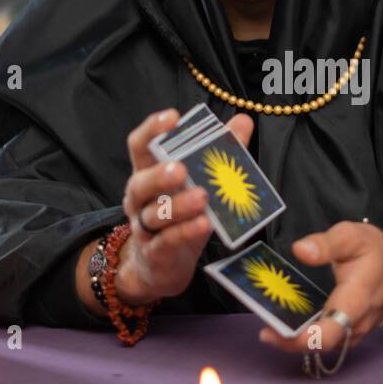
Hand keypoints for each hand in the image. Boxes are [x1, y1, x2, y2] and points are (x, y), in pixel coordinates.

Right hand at [116, 107, 253, 306]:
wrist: (161, 265)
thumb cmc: (181, 215)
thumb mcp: (199, 183)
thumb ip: (218, 152)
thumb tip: (243, 121)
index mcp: (147, 173)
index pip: (140, 146)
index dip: (152, 130)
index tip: (172, 118)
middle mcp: (139, 199)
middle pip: (139, 183)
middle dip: (159, 175)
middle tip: (180, 168)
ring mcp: (144, 227)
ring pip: (154, 215)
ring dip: (177, 205)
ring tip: (201, 197)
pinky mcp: (155, 252)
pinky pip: (167, 241)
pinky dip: (185, 232)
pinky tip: (203, 224)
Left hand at [258, 221, 382, 354]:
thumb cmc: (376, 251)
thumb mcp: (352, 236)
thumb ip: (326, 244)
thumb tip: (299, 250)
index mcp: (355, 299)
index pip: (328, 332)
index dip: (298, 340)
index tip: (270, 332)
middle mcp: (356, 323)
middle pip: (320, 344)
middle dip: (289, 340)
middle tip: (265, 329)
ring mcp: (356, 332)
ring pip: (324, 344)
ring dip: (298, 338)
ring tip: (273, 323)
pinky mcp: (353, 332)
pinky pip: (329, 339)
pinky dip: (309, 334)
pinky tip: (292, 322)